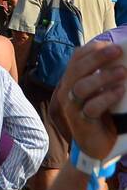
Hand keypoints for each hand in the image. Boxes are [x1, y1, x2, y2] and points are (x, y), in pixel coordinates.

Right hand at [53, 40, 126, 159]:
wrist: (93, 145)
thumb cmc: (98, 114)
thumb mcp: (97, 91)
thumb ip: (100, 76)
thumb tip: (117, 59)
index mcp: (70, 80)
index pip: (76, 59)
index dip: (92, 50)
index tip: (110, 45)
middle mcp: (67, 91)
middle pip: (77, 70)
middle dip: (97, 58)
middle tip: (117, 51)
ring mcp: (73, 107)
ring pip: (82, 87)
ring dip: (103, 77)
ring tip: (122, 72)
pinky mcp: (82, 122)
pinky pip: (91, 107)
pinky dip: (106, 97)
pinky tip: (120, 90)